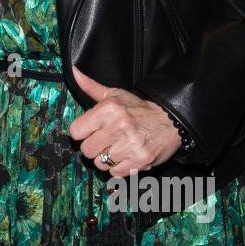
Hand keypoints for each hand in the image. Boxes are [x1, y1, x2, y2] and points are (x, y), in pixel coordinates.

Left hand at [67, 65, 181, 177]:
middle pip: (86, 150)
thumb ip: (91, 87)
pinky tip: (126, 156)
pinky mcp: (140, 161)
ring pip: (100, 164)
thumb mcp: (115, 94)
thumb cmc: (139, 109)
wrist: (171, 121)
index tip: (91, 131)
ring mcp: (130, 146)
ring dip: (106, 159)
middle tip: (106, 141)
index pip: (76, 131)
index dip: (82, 132)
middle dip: (94, 147)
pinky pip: (115, 173)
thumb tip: (74, 72)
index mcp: (108, 109)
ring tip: (118, 148)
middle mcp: (118, 127)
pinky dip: (118, 168)